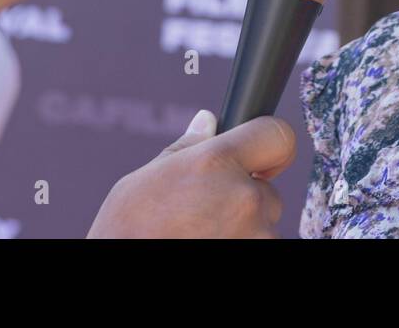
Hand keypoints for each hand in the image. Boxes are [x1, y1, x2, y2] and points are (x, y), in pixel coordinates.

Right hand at [87, 111, 296, 238]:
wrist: (120, 276)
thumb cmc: (126, 232)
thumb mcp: (145, 180)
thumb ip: (187, 148)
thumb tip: (208, 122)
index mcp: (216, 163)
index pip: (277, 135)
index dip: (269, 145)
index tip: (261, 160)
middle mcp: (244, 196)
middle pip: (268, 190)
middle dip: (245, 199)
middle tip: (205, 214)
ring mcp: (256, 234)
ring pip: (264, 225)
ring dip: (243, 229)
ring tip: (200, 235)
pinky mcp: (259, 255)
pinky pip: (259, 244)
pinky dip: (240, 244)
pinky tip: (207, 246)